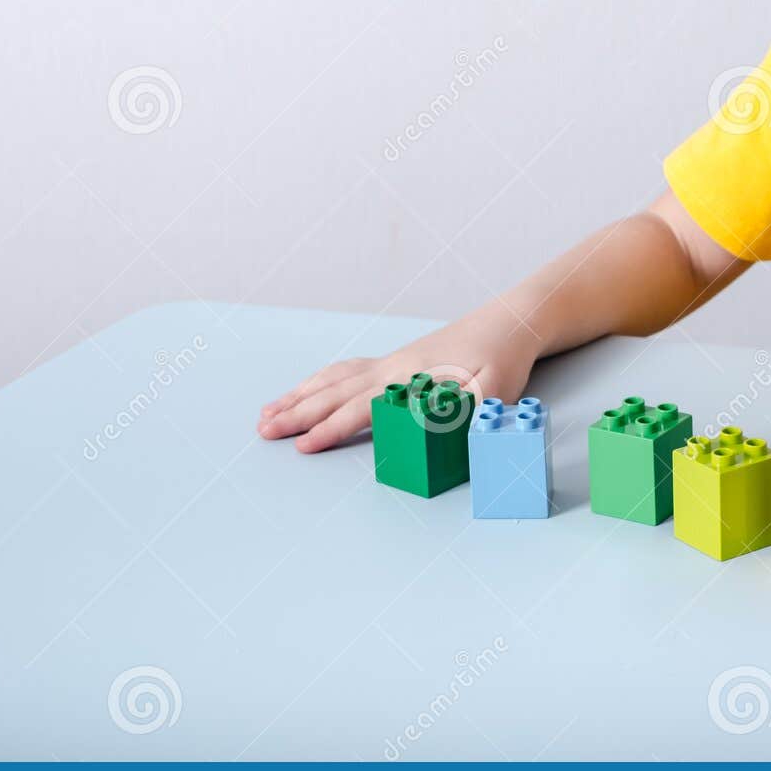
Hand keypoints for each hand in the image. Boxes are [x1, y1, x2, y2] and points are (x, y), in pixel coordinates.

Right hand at [257, 303, 541, 452]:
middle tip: (264, 431)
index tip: (303, 445)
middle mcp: (391, 369)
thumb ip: (470, 406)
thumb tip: (441, 423)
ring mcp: (389, 362)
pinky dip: (318, 381)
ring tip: (267, 414)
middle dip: (297, 413)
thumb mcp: (495, 389)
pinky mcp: (393, 361)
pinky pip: (344, 371)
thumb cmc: (500, 360)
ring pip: (332, 380)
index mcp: (409, 379)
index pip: (361, 408)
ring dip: (298, 397)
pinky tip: (305, 389)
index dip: (331, 428)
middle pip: (334, 393)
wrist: (505, 325)